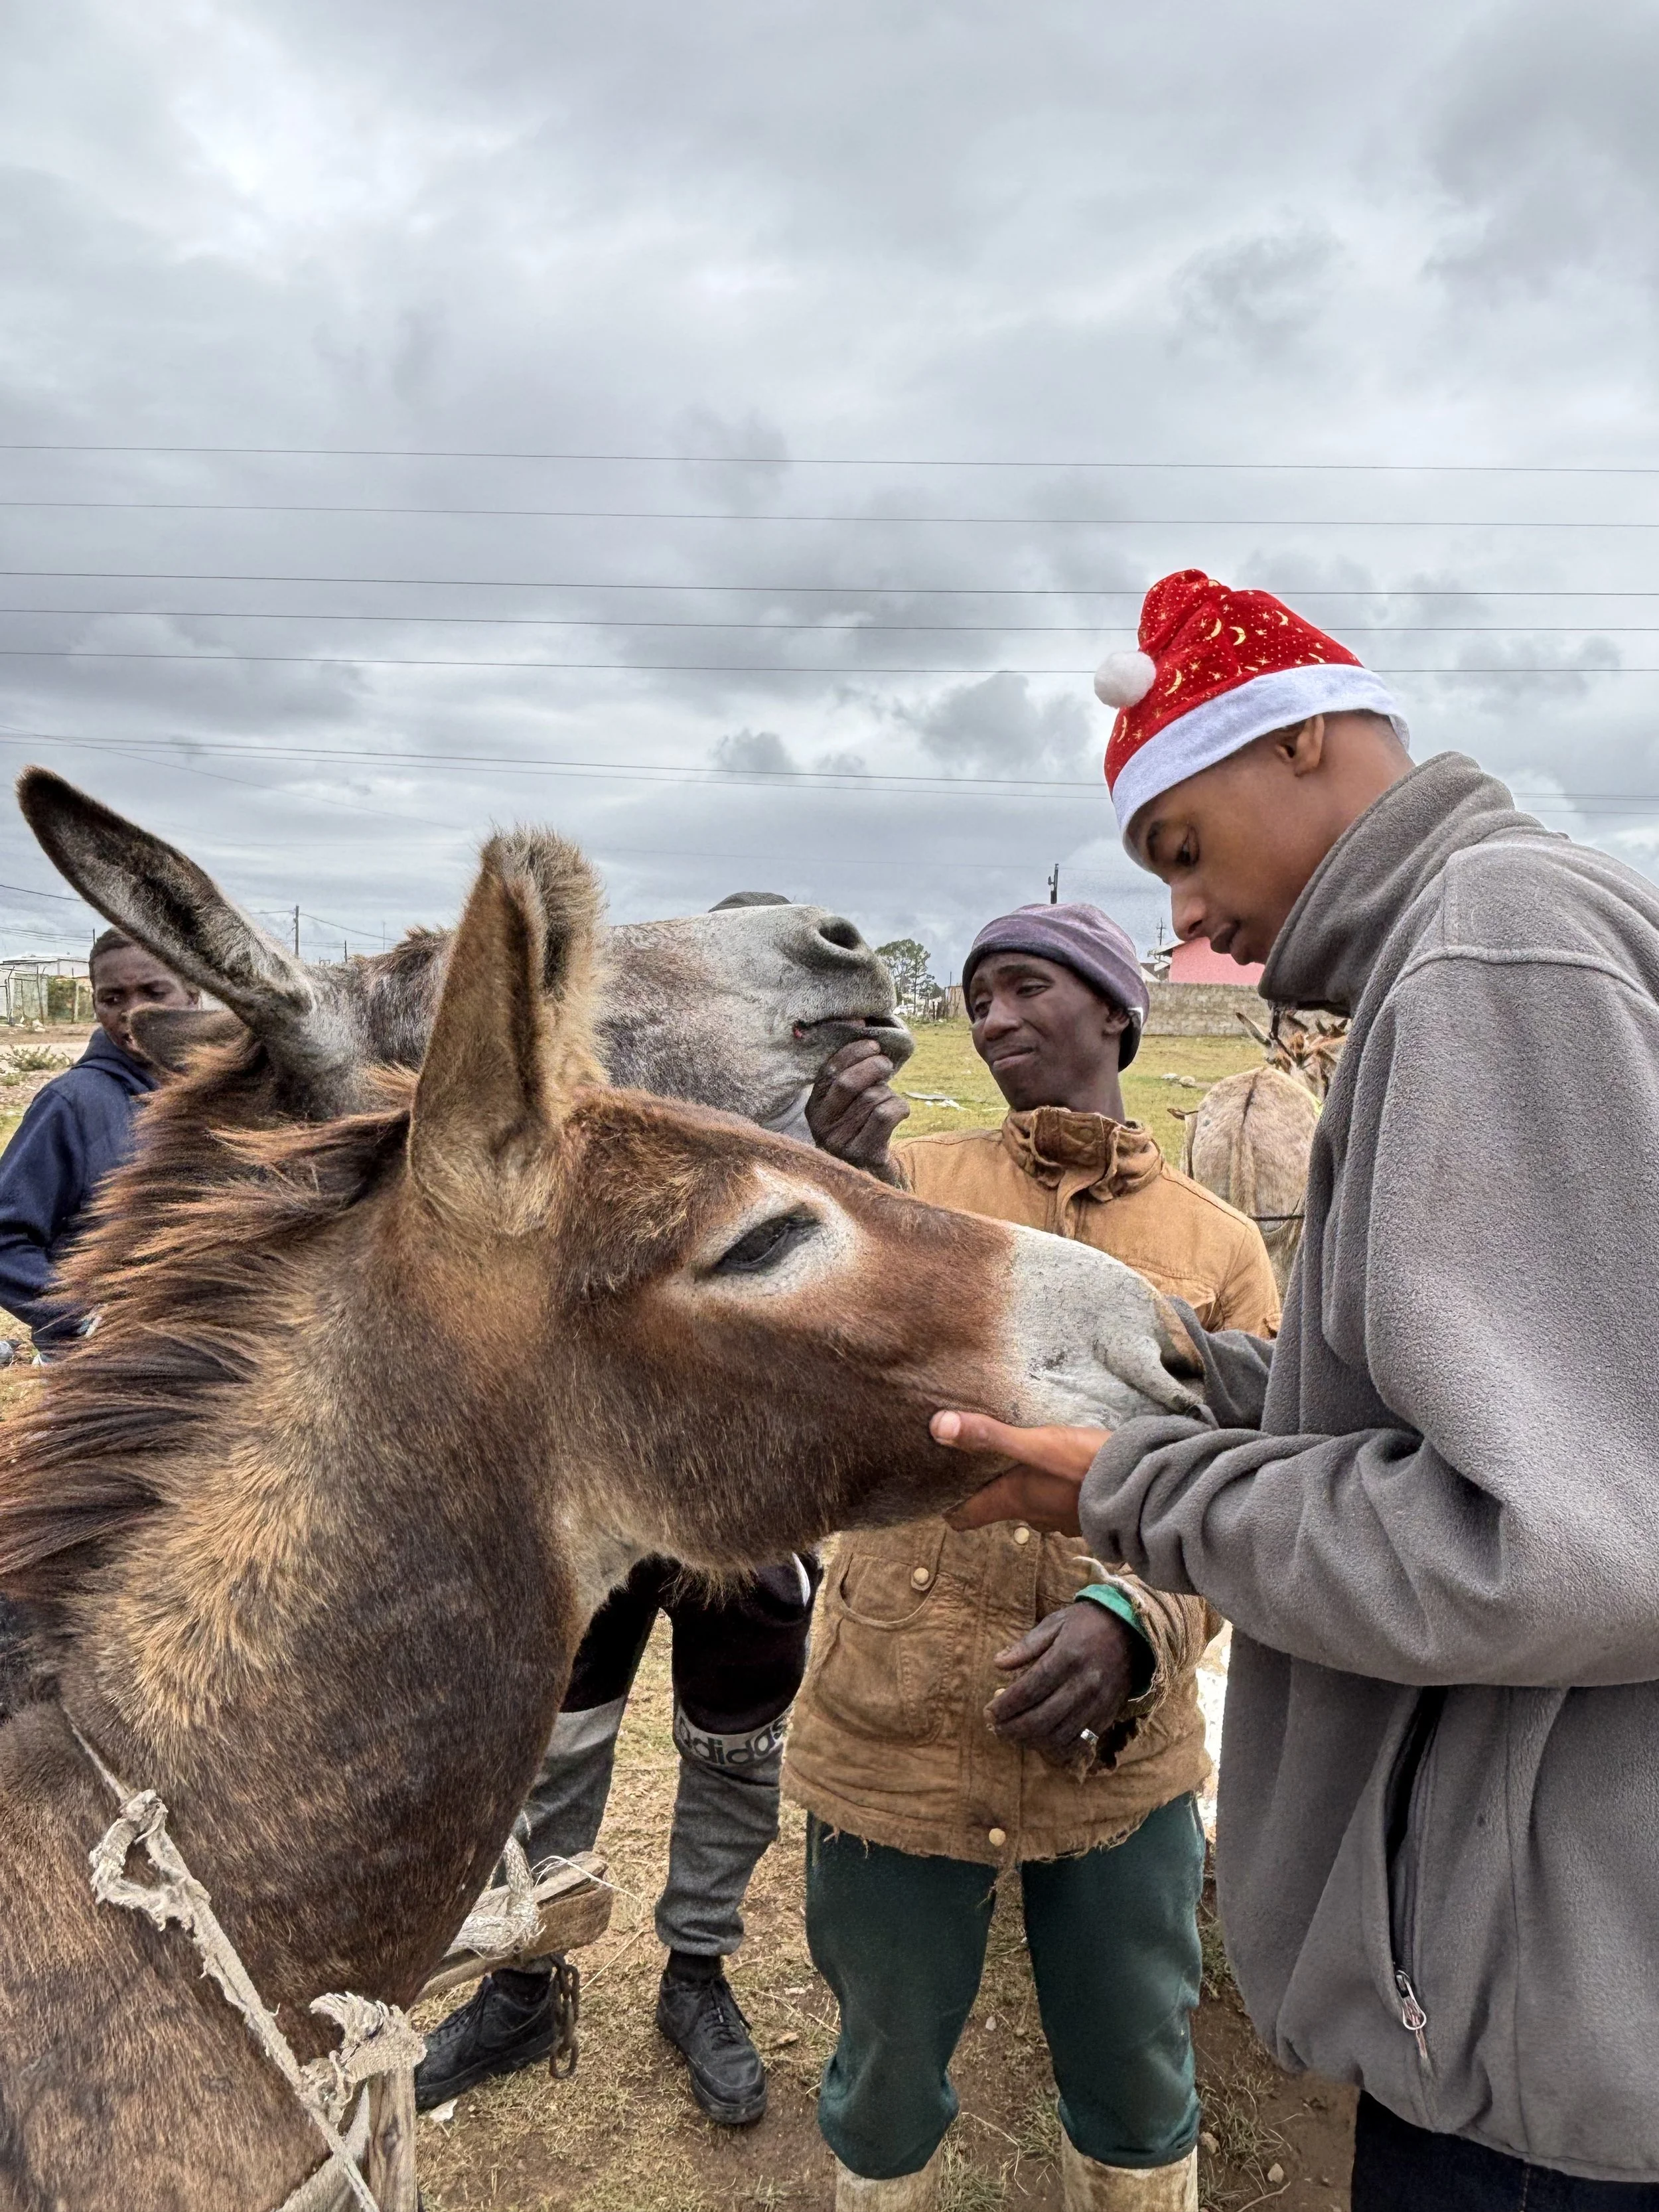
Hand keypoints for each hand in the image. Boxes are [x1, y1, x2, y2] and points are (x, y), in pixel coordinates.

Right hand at [807, 1038, 909, 1177]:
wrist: (872, 1177)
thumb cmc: (863, 1129)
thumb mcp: (848, 1104)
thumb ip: (849, 1071)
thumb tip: (860, 1023)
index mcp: (814, 1109)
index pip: (829, 1071)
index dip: (853, 1052)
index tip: (873, 1045)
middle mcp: (822, 1127)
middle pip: (848, 1082)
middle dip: (873, 1066)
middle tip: (887, 1066)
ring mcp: (842, 1143)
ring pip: (873, 1098)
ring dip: (889, 1092)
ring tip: (889, 1100)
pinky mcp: (864, 1154)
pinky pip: (886, 1114)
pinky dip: (900, 1106)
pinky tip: (899, 1112)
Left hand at [930, 1410, 1106, 1536]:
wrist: (1144, 1487)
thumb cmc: (1085, 1467)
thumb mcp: (1037, 1444)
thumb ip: (990, 1436)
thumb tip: (937, 1427)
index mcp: (1013, 1501)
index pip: (965, 1517)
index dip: (947, 1505)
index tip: (935, 1489)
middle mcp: (1033, 1516)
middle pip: (997, 1505)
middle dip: (985, 1485)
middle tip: (974, 1457)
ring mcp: (1062, 1518)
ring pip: (1030, 1501)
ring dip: (1021, 1483)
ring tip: (1016, 1454)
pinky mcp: (1087, 1510)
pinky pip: (1059, 1498)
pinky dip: (1051, 1484)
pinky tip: (1059, 1464)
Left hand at [986, 1603, 1137, 1764]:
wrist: (1133, 1631)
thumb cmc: (1087, 1623)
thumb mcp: (1055, 1622)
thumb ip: (1026, 1645)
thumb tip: (998, 1663)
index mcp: (1067, 1657)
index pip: (1029, 1690)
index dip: (1005, 1705)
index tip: (988, 1711)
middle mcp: (1083, 1684)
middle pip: (1041, 1719)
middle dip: (1012, 1728)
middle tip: (995, 1727)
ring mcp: (1097, 1703)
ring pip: (1058, 1736)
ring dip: (1030, 1741)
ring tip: (1013, 1736)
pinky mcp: (1107, 1715)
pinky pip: (1079, 1742)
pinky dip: (1057, 1748)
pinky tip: (1040, 1742)